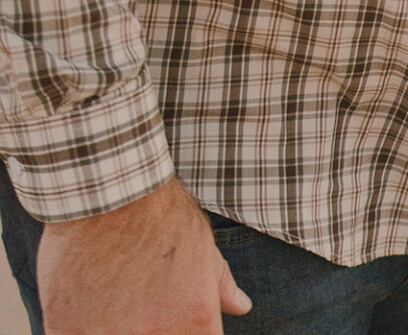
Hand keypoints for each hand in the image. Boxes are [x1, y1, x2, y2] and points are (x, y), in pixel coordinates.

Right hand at [37, 177, 250, 334]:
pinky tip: (83, 302)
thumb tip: (241, 307)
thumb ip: (221, 286)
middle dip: (153, 329)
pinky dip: (79, 326)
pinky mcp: (64, 330)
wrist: (108, 190)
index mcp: (193, 320)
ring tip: (114, 299)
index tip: (176, 319)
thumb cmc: (160, 213)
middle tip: (142, 302)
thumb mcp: (202, 245)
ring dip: (114, 327)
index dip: (190, 331)